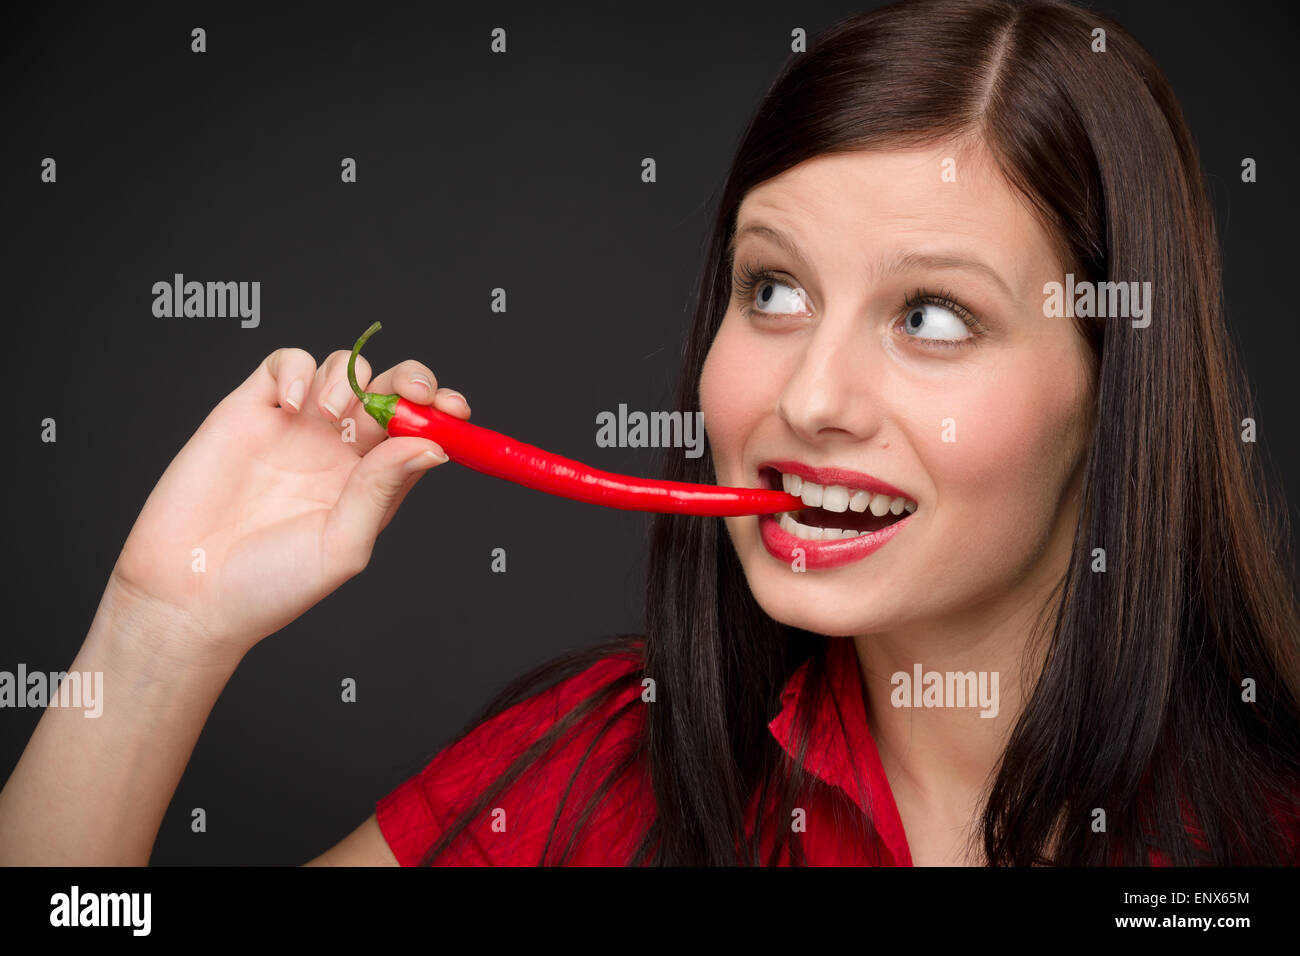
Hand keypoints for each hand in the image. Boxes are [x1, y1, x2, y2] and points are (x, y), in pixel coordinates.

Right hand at [108, 345, 469, 663]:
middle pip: (389, 389)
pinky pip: (285, 363)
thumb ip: (382, 488)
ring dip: (351, 376)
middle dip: (409, 378)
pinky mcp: (250, 410)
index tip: (454, 409)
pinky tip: (291, 404)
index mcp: (372, 481)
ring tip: (333, 414)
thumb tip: (433, 444)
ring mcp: (296, 426)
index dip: (441, 411)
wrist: (190, 594)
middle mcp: (338, 449)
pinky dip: (298, 368)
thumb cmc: (270, 586)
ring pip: (343, 367)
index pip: (420, 429)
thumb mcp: (342, 544)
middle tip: (410, 392)